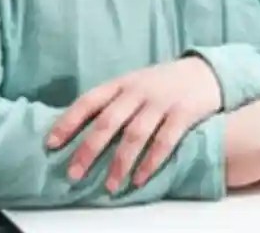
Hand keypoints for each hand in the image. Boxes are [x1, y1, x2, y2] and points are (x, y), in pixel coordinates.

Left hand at [46, 56, 222, 191]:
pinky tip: (140, 178)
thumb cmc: (164, 83)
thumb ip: (113, 101)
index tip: (51, 145)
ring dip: (120, 163)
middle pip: (108, 122)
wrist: (208, 72)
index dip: (68, 122)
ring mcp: (162, 101)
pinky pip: (165, 141)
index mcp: (123, 83)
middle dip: (89, 150)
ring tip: (110, 186)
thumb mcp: (135, 83)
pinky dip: (151, 161)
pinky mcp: (184, 113)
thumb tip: (79, 131)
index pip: (89, 101)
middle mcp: (140, 91)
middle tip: (74, 174)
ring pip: (135, 135)